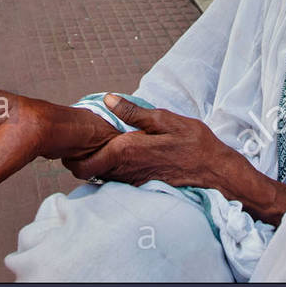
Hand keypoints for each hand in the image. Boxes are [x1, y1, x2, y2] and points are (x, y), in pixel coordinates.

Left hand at [62, 95, 238, 188]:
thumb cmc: (193, 142)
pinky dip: (110, 169)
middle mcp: (125, 170)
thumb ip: (132, 111)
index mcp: (126, 151)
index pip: (83, 164)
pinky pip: (116, 179)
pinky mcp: (141, 186)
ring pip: (100, 177)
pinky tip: (119, 155)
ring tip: (98, 144)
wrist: (215, 172)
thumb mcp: (164, 119)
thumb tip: (107, 99)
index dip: (70, 156)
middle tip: (81, 141)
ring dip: (95, 163)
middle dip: (79, 159)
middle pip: (87, 173)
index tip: (71, 142)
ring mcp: (133, 181)